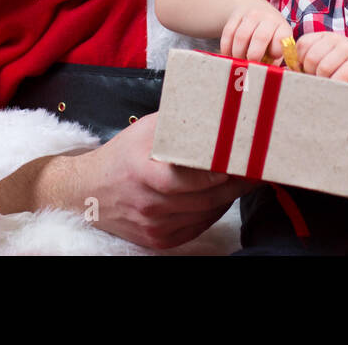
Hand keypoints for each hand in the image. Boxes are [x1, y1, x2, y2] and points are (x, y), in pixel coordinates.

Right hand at [72, 113, 257, 249]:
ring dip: (230, 196)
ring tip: (248, 179)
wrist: (88, 193)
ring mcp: (155, 226)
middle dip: (236, 183)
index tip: (242, 162)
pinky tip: (224, 194)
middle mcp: (149, 204)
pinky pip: (198, 225)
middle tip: (259, 167)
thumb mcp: (145, 131)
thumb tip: (214, 108)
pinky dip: (215, 210)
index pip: (186, 178)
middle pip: (205, 197)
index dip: (216, 173)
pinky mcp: (160, 240)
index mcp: (142, 173)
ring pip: (207, 212)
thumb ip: (178, 124)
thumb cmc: (121, 156)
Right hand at [220, 1, 293, 62]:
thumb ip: (273, 61)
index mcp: (282, 28)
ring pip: (240, 37)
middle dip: (253, 56)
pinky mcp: (236, 15)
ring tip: (239, 61)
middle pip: (260, 38)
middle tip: (250, 65)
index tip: (269, 59)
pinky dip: (226, 48)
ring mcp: (251, 15)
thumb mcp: (277, 45)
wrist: (258, 10)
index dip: (274, 53)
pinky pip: (228, 33)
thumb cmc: (270, 37)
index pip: (280, 40)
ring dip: (238, 54)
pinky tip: (229, 55)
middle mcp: (268, 18)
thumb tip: (265, 75)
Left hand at [294, 32, 347, 81]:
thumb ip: (310, 58)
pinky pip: (339, 76)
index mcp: (323, 36)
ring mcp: (347, 49)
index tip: (305, 71)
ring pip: (323, 68)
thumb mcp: (327, 53)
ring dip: (323, 80)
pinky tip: (338, 86)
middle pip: (311, 58)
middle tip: (317, 80)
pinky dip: (335, 85)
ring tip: (328, 83)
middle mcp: (334, 39)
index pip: (301, 45)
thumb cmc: (345, 61)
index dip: (299, 61)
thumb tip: (288, 72)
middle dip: (310, 73)